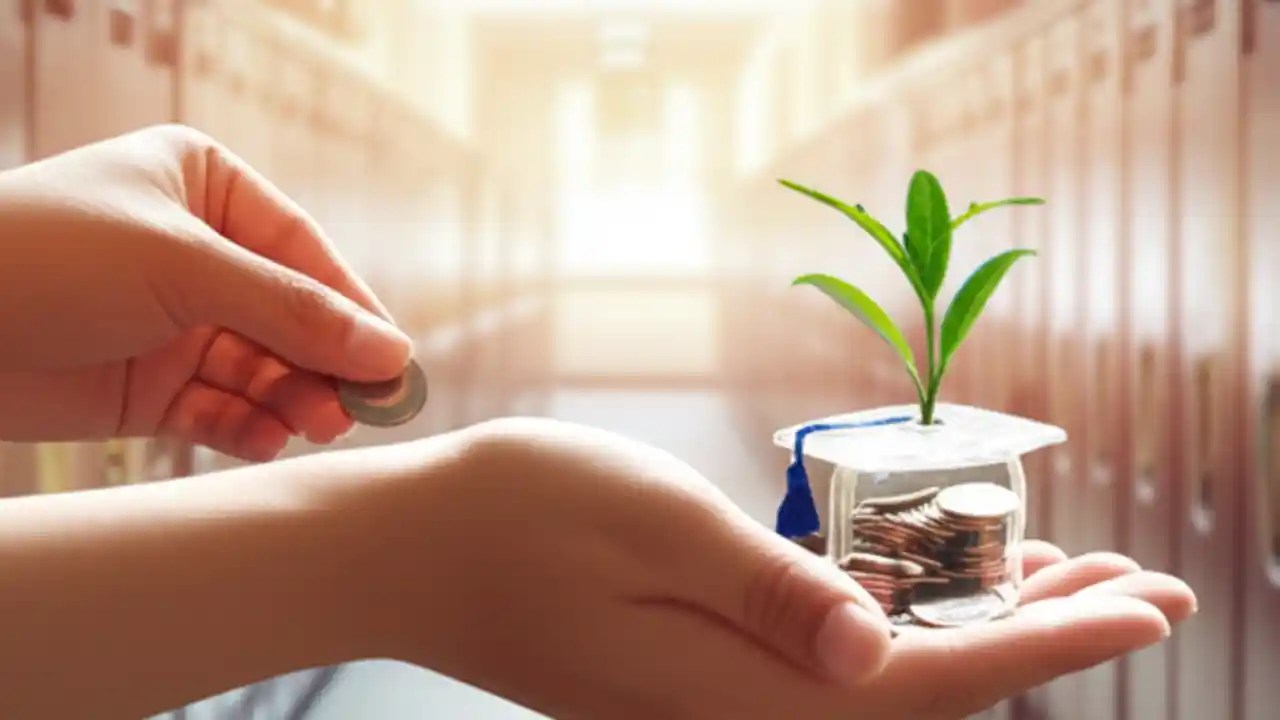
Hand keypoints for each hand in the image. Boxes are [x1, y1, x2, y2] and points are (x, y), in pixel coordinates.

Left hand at [0, 125, 411, 458]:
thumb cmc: (47, 255)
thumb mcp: (184, 268)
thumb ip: (292, 312)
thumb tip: (392, 351)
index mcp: (205, 187)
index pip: (302, 251)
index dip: (352, 307)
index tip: (395, 360)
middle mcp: (195, 251)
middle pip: (288, 315)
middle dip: (323, 362)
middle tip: (363, 409)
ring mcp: (172, 321)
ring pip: (260, 366)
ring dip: (292, 398)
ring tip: (317, 428)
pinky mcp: (147, 385)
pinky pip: (218, 408)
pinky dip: (246, 426)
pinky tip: (267, 440)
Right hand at [381, 418, 1196, 719]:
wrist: (406, 549)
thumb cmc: (518, 513)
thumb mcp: (654, 521)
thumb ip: (772, 593)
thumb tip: (881, 650)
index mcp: (737, 685)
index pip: (933, 683)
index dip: (1051, 644)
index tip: (1146, 606)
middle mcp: (733, 715)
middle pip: (924, 698)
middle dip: (1037, 639)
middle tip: (1132, 583)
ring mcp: (707, 704)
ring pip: (881, 689)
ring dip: (974, 632)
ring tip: (1056, 578)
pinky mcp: (687, 680)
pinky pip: (826, 674)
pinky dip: (900, 629)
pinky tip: (922, 586)